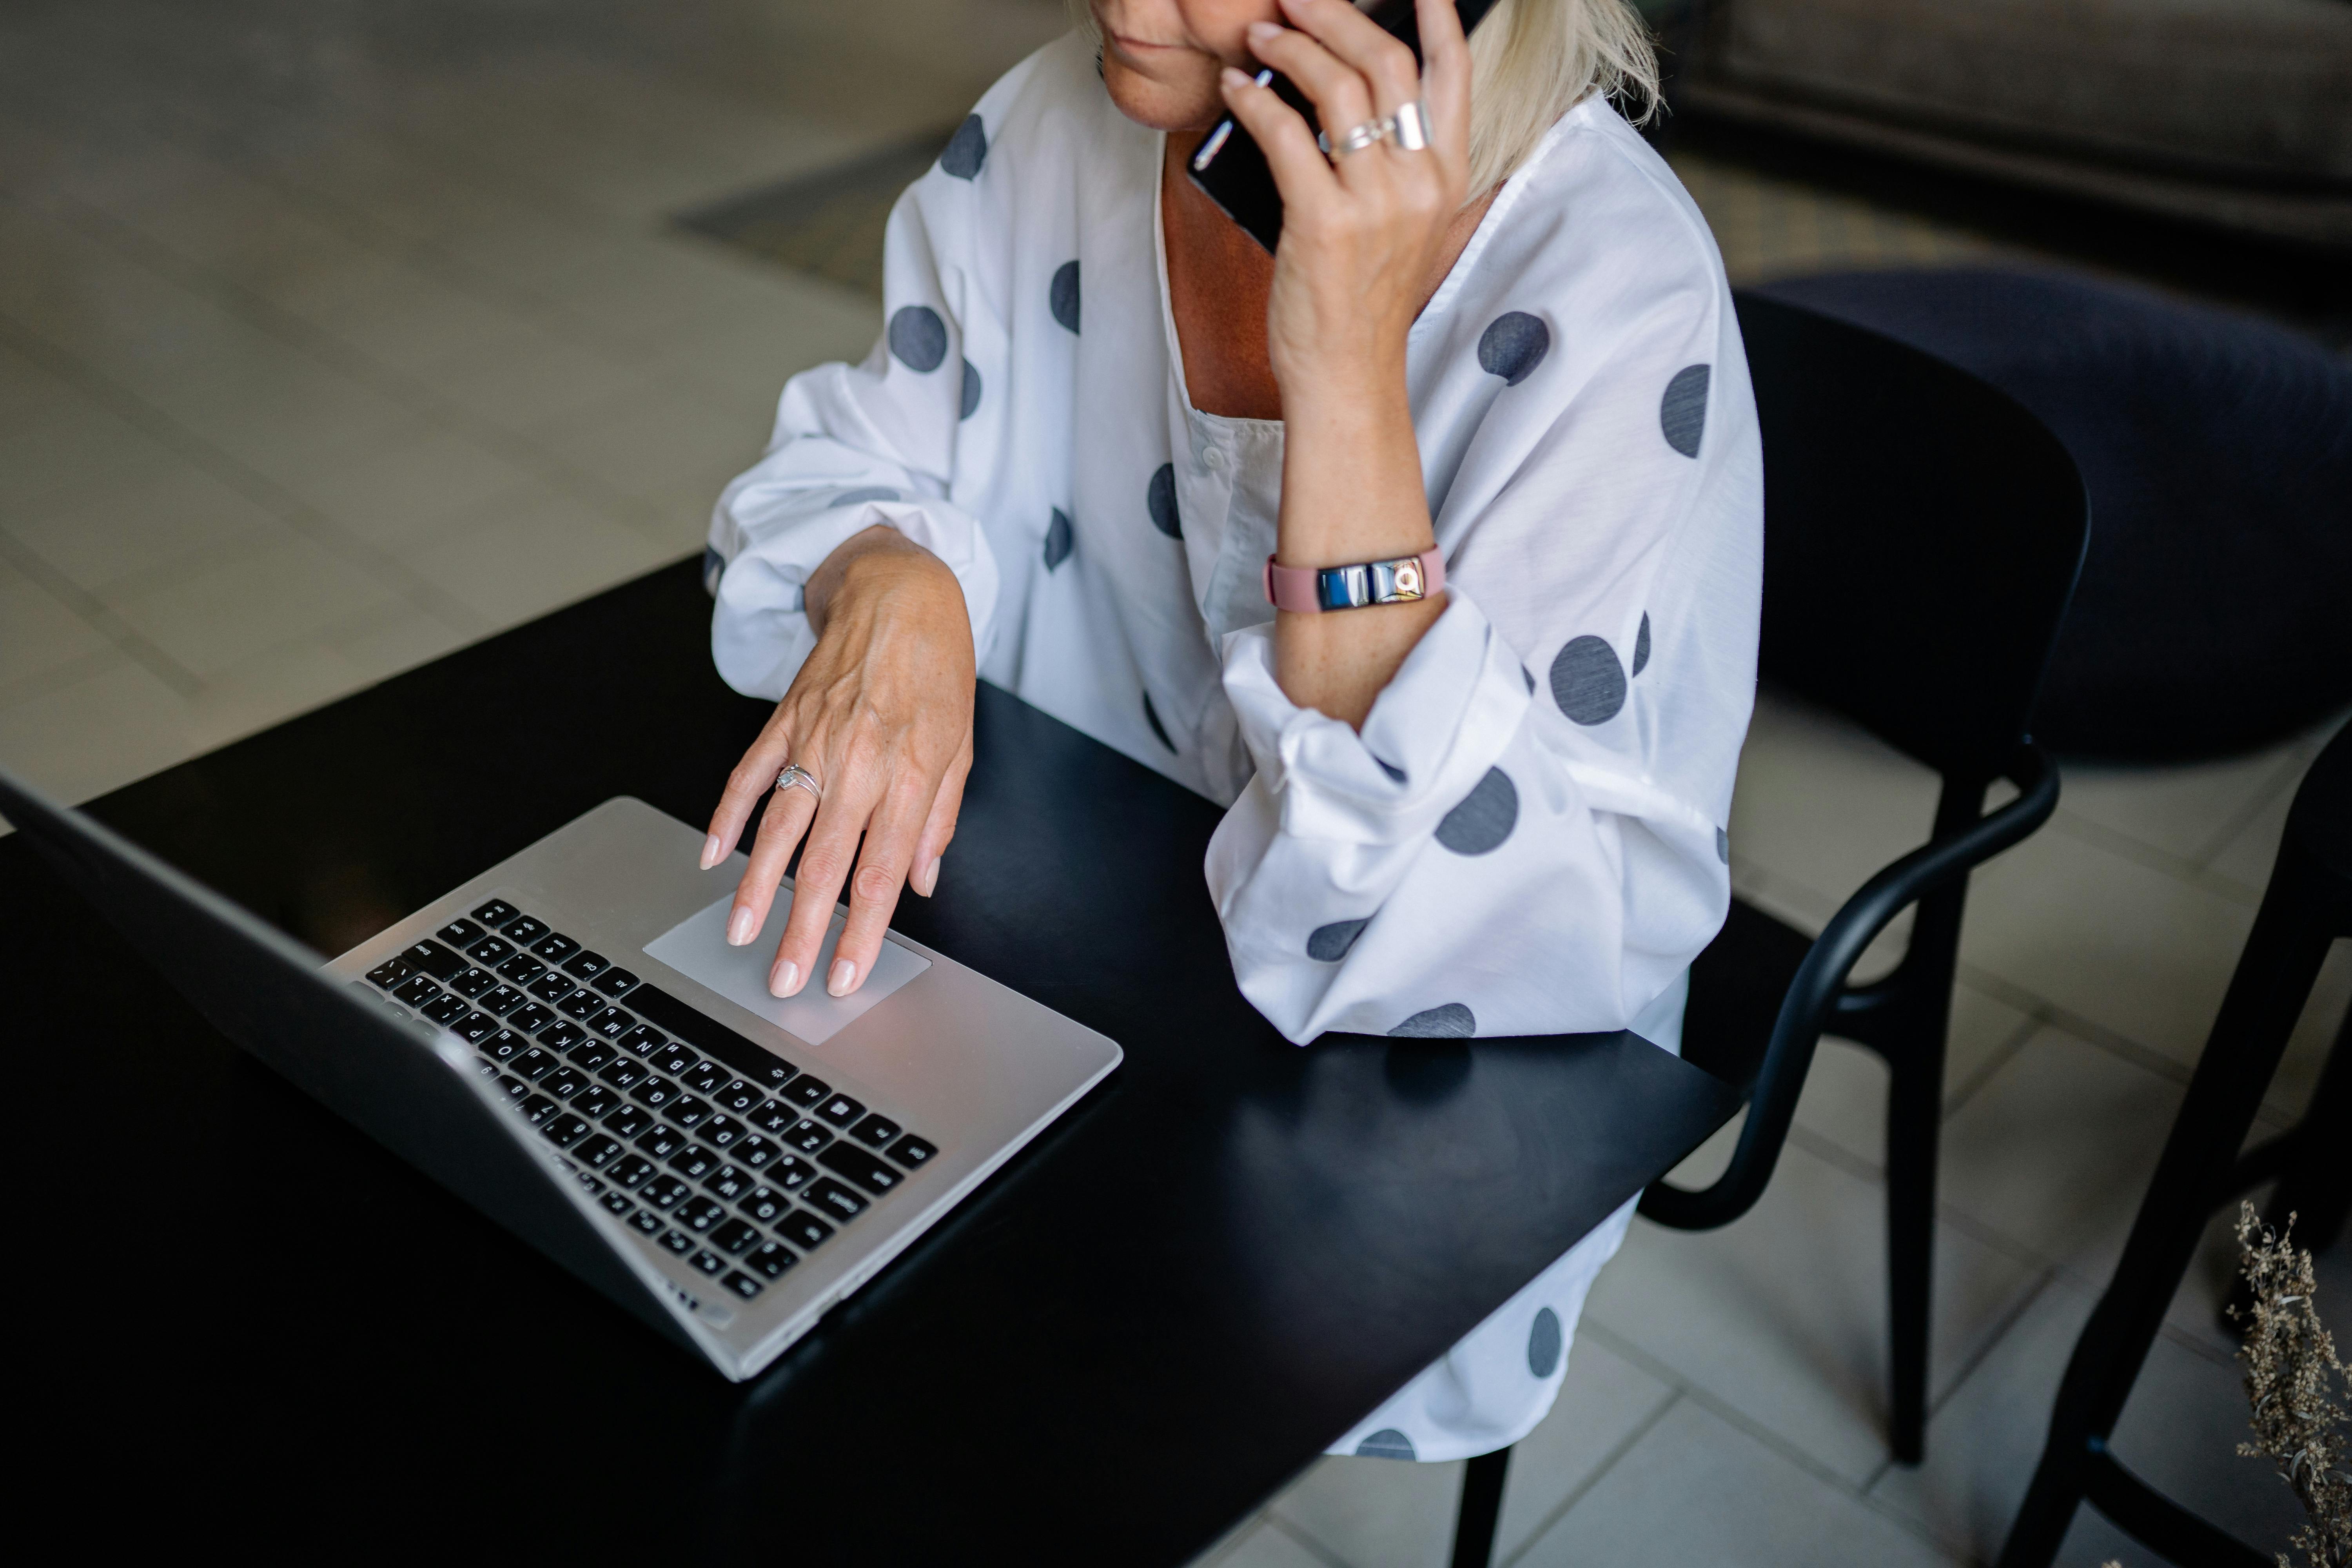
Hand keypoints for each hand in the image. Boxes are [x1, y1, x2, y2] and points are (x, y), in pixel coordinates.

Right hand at [701, 526, 974, 997]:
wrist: (899, 591)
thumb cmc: (937, 667)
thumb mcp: (960, 743)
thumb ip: (939, 819)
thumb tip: (922, 881)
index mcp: (910, 774)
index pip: (881, 872)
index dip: (862, 932)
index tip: (844, 976)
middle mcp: (859, 761)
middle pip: (824, 863)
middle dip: (802, 931)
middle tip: (786, 979)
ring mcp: (814, 740)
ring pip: (778, 828)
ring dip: (756, 888)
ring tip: (739, 934)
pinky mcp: (783, 720)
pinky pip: (747, 776)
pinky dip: (724, 817)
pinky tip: (709, 856)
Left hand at [1220, 0, 1472, 427]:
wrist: (1349, 375)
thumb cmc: (1363, 305)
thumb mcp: (1401, 229)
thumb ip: (1391, 168)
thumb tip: (1343, 102)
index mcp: (1445, 180)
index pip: (1451, 77)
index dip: (1434, 19)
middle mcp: (1420, 184)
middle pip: (1386, 63)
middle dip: (1335, 16)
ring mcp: (1376, 202)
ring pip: (1337, 87)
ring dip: (1291, 48)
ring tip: (1259, 35)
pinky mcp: (1325, 222)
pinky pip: (1286, 135)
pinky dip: (1254, 100)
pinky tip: (1235, 89)